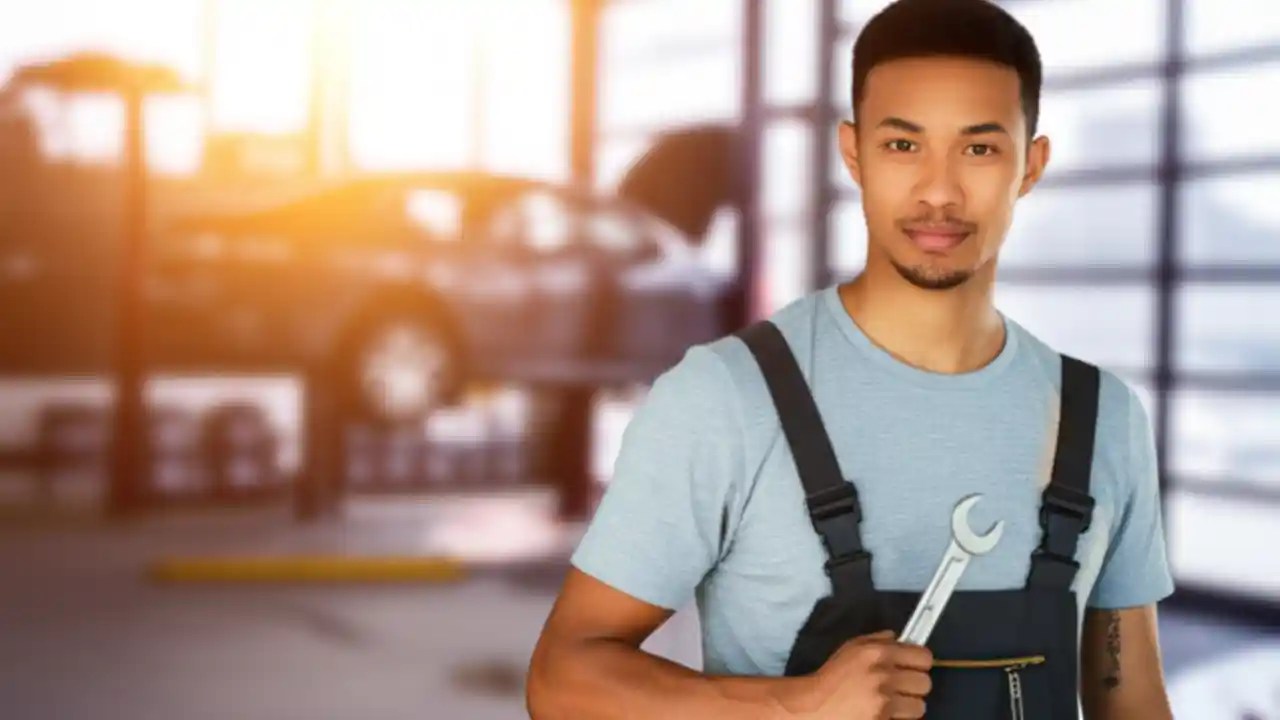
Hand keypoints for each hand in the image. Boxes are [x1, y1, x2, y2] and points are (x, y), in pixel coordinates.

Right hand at [799, 630, 933, 718]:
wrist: (814, 707)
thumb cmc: (832, 677)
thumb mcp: (851, 649)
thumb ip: (876, 640)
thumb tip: (898, 638)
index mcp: (877, 653)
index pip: (923, 656)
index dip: (920, 662)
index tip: (914, 666)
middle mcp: (883, 675)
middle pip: (925, 682)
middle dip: (915, 685)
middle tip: (902, 687)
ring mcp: (884, 701)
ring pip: (919, 705)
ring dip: (908, 705)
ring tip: (893, 704)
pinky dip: (897, 718)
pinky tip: (883, 713)